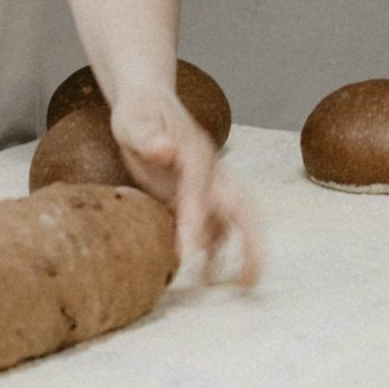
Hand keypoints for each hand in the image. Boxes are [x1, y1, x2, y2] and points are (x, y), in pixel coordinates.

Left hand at [111, 87, 262, 286]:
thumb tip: (165, 149)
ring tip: (238, 286)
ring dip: (239, 253)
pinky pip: (213, 227)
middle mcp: (210, 174)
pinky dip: (213, 251)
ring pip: (233, 224)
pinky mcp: (196, 195)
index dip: (194, 225)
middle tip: (252, 279)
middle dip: (253, 244)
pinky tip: (203, 275)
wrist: (147, 101)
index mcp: (196, 157)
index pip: (198, 195)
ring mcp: (207, 186)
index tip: (185, 255)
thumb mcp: (135, 121)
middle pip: (244, 211)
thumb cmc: (139, 111)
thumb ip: (149, 136)